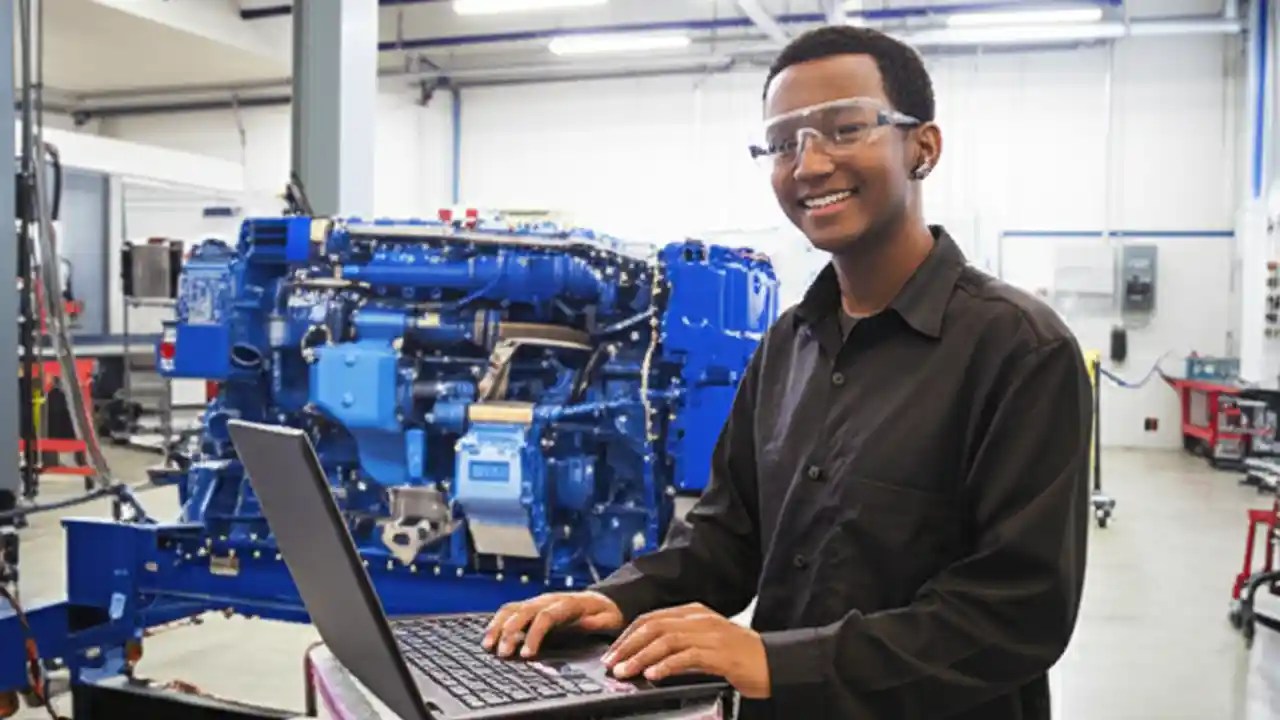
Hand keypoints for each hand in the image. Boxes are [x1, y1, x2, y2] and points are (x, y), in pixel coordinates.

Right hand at [481, 591, 623, 658]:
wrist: (603, 599)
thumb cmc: (606, 613)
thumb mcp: (610, 619)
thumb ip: (597, 623)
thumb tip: (583, 624)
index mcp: (568, 603)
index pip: (545, 616)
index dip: (534, 635)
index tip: (527, 654)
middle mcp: (548, 600)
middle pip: (524, 612)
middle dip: (511, 633)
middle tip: (503, 654)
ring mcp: (538, 601)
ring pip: (513, 609)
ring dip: (499, 626)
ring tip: (488, 646)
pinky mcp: (531, 606)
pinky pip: (510, 610)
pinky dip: (497, 622)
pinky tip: (489, 637)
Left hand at [602, 603, 769, 698]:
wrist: (776, 663)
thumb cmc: (741, 657)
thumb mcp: (706, 644)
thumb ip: (680, 646)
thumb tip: (648, 659)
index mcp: (695, 613)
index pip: (652, 617)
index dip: (628, 634)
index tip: (613, 651)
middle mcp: (700, 619)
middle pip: (654, 626)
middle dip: (628, 645)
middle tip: (612, 663)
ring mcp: (711, 634)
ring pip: (666, 640)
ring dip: (641, 656)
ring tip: (626, 671)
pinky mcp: (720, 653)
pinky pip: (686, 656)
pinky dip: (666, 665)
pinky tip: (653, 675)